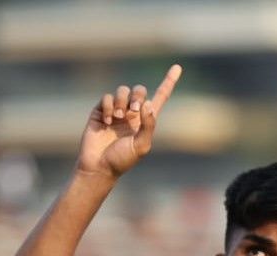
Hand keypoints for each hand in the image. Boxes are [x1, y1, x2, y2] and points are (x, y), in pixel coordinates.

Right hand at [76, 65, 182, 180]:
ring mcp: (116, 111)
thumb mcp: (141, 146)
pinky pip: (107, 98)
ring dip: (121, 101)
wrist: (98, 166)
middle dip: (137, 96)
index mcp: (146, 120)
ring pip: (122, 91)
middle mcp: (132, 113)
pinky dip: (108, 106)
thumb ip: (148, 125)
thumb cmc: (122, 160)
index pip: (160, 97)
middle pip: (140, 90)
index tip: (178, 67)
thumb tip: (149, 103)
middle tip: (133, 110)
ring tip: (117, 118)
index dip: (168, 82)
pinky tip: (106, 121)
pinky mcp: (100, 111)